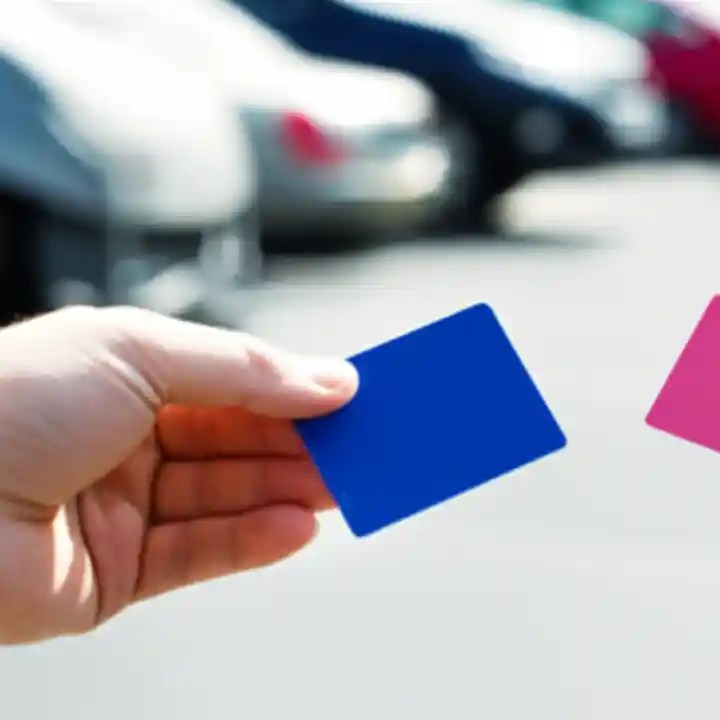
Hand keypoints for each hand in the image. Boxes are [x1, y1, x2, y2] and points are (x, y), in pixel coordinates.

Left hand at [0, 307, 356, 644]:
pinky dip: (255, 541)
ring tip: (346, 485)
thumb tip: (330, 381)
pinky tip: (298, 525)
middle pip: (239, 443)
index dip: (295, 387)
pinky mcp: (118, 576)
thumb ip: (243, 369)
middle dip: (305, 441)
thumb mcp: (137, 352)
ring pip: (229, 498)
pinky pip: (201, 554)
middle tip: (370, 443)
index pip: (233, 383)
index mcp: (124, 378)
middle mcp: (124, 442)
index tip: (358, 394)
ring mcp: (122, 510)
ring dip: (291, 490)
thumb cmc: (7, 403)